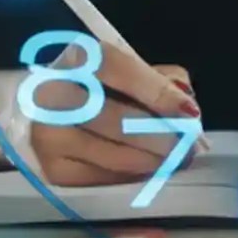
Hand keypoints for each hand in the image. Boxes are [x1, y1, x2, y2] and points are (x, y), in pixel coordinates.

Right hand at [31, 42, 200, 185]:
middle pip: (115, 119)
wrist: (49, 111)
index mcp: (76, 59)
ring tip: (175, 159)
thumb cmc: (98, 87)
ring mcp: (49, 134)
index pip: (116, 69)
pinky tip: (148, 169)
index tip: (188, 111)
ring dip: (153, 160)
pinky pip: (103, 178)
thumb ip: (160, 79)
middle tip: (188, 144)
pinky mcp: (53, 168)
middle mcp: (53, 94)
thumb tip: (185, 99)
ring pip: (112, 154)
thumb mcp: (128, 70)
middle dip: (161, 135)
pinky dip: (133, 176)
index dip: (156, 91)